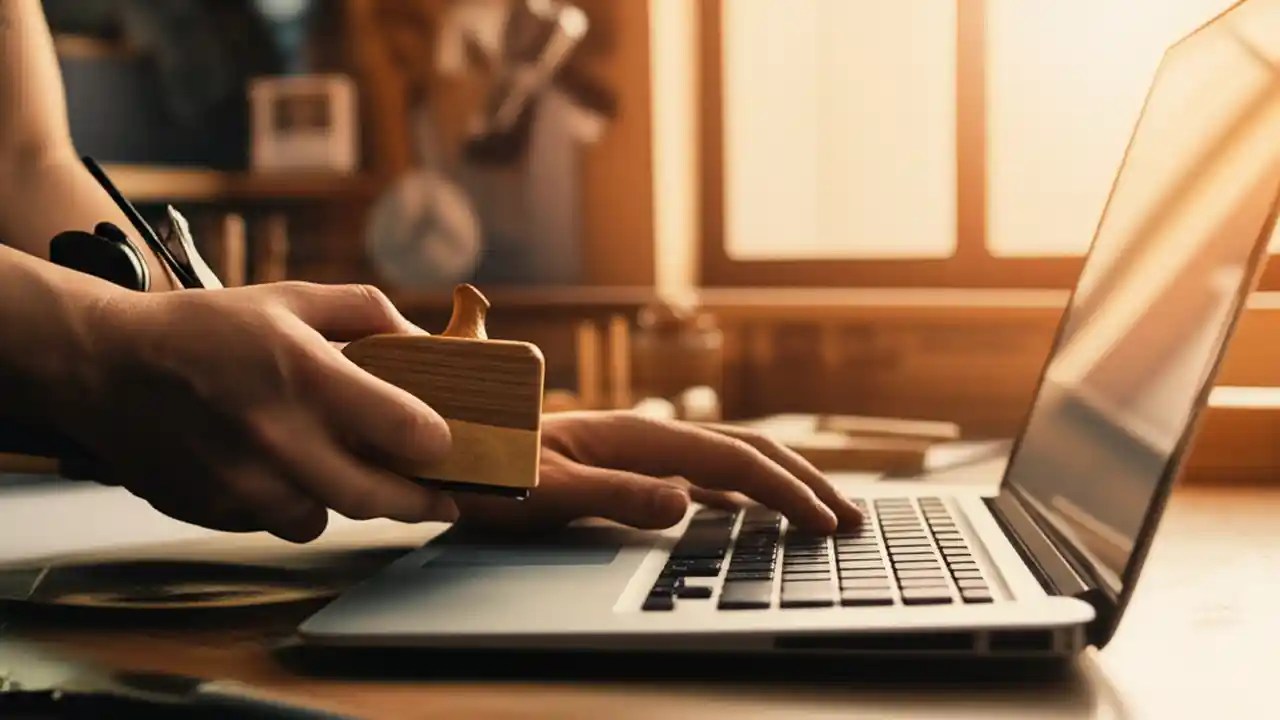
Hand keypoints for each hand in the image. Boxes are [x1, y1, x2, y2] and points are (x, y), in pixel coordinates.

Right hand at [70, 282, 456, 541]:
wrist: (105, 365)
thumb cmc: (204, 328)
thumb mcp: (292, 298)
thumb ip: (367, 313)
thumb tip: (423, 341)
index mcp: (308, 378)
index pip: (407, 431)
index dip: (438, 444)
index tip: (447, 447)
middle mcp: (279, 439)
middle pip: (378, 500)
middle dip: (419, 504)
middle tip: (440, 501)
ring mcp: (243, 483)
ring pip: (323, 519)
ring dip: (339, 498)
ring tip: (334, 466)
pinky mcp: (213, 510)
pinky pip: (274, 521)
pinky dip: (287, 501)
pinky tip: (275, 467)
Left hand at [453, 411, 862, 533]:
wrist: (450, 449)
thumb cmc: (489, 470)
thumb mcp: (544, 490)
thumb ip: (614, 495)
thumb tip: (686, 504)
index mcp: (636, 434)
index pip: (731, 460)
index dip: (784, 491)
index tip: (824, 523)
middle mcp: (646, 431)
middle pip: (745, 450)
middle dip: (803, 481)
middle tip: (852, 518)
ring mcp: (639, 445)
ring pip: (727, 459)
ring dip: (779, 482)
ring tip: (820, 509)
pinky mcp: (627, 462)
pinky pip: (700, 474)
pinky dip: (739, 491)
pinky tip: (746, 510)